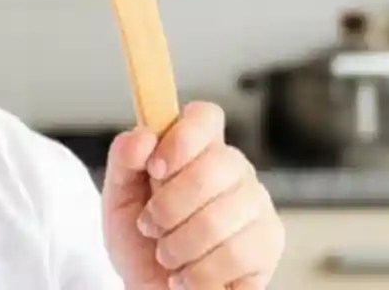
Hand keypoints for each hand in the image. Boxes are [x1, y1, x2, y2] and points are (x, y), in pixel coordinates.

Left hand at [100, 102, 284, 288]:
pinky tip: (187, 277)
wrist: (153, 287)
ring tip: (167, 256)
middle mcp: (234, 169)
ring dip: (179, 245)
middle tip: (150, 227)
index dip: (181, 138)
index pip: (205, 116)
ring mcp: (257, 204)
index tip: (155, 169)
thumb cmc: (141, 239)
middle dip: (169, 206)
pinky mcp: (270, 243)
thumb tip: (142, 136)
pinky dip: (200, 273)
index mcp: (196, 148)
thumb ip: (124, 161)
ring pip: (221, 216)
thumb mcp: (118, 198)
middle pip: (215, 166)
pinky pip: (237, 254)